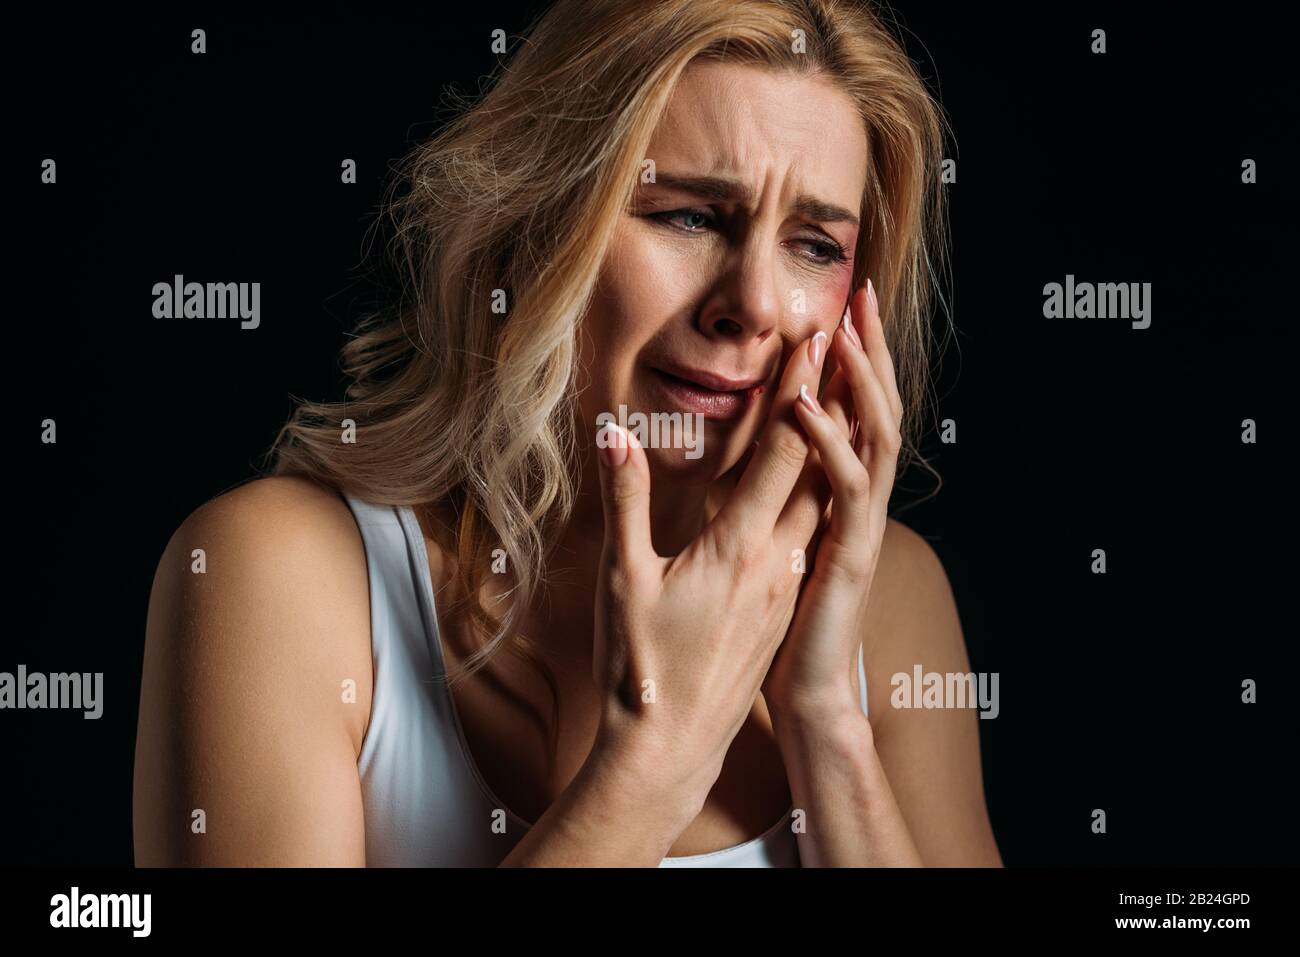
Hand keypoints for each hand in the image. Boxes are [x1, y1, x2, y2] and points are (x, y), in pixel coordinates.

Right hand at [589, 322, 830, 812]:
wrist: (670, 746)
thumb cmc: (640, 666)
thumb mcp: (620, 578)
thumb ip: (625, 500)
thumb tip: (616, 433)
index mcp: (739, 546)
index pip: (784, 451)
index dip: (801, 391)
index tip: (814, 339)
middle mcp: (777, 560)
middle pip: (820, 465)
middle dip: (833, 401)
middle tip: (843, 347)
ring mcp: (786, 584)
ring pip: (824, 500)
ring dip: (834, 444)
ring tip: (842, 396)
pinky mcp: (783, 604)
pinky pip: (812, 532)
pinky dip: (821, 490)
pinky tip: (819, 479)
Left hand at [761, 280, 903, 718]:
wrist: (803, 696)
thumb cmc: (776, 628)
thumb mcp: (763, 553)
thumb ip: (764, 504)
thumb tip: (744, 464)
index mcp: (830, 499)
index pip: (843, 413)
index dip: (843, 363)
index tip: (834, 309)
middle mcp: (849, 505)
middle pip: (870, 410)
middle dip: (868, 351)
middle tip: (860, 292)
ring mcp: (855, 529)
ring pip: (873, 438)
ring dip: (859, 383)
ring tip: (844, 331)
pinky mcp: (847, 557)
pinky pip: (848, 490)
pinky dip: (830, 445)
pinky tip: (807, 408)